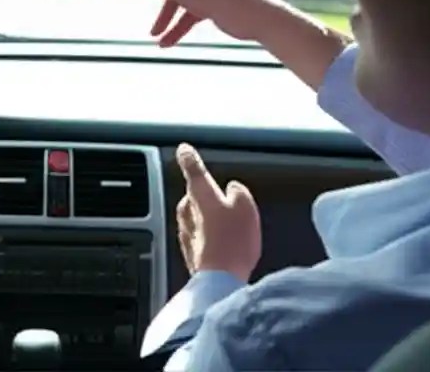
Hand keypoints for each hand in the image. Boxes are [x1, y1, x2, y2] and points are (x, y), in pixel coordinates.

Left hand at [174, 143, 260, 281]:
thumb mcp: (246, 206)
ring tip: (228, 233)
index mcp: (200, 194)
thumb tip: (232, 190)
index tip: (184, 150)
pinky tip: (222, 248)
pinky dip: (207, 239)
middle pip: (194, 197)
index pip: (192, 168)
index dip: (189, 157)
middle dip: (206, 199)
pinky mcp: (189, 252)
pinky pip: (198, 238)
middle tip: (225, 208)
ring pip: (195, 218)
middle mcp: (188, 211)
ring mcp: (185, 232)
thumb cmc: (233, 241)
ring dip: (207, 221)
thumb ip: (238, 192)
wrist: (221, 280)